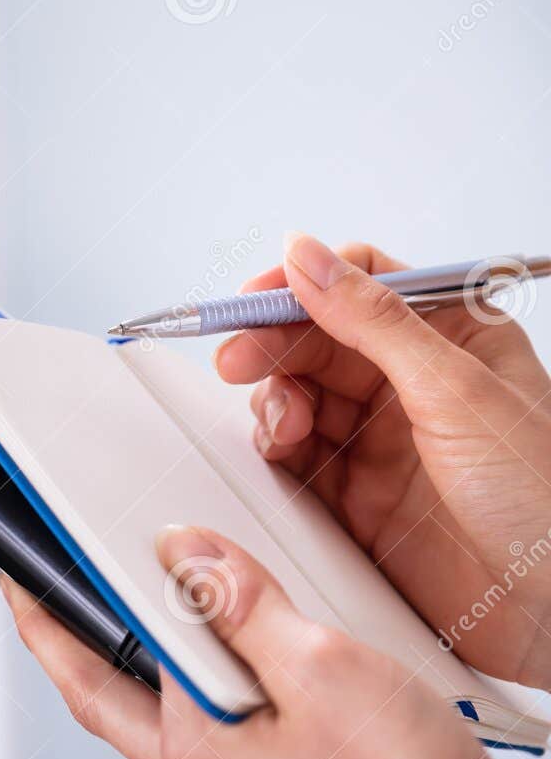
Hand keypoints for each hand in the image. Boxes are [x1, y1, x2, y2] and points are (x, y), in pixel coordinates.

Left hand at [2, 526, 550, 758]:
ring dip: (161, 688)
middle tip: (54, 608)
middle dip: (78, 653)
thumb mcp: (323, 669)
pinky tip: (266, 709)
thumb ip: (243, 605)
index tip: (24, 584)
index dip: (51, 619)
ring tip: (166, 638)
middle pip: (116, 710)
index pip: (90, 669)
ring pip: (181, 740)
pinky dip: (232, 727)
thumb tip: (184, 554)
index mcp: (192, 751)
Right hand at [215, 233, 550, 688]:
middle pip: (317, 337)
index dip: (303, 284)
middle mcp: (414, 383)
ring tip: (282, 424)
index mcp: (455, 337)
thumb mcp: (456, 392)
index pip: (362, 283)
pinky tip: (281, 451)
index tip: (256, 301)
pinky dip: (274, 448)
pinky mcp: (355, 496)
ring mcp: (382, 440)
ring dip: (274, 399)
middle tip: (238, 360)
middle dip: (273, 344)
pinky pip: (294, 456)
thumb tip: (309, 256)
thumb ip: (375, 321)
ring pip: (297, 394)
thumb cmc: (545, 502)